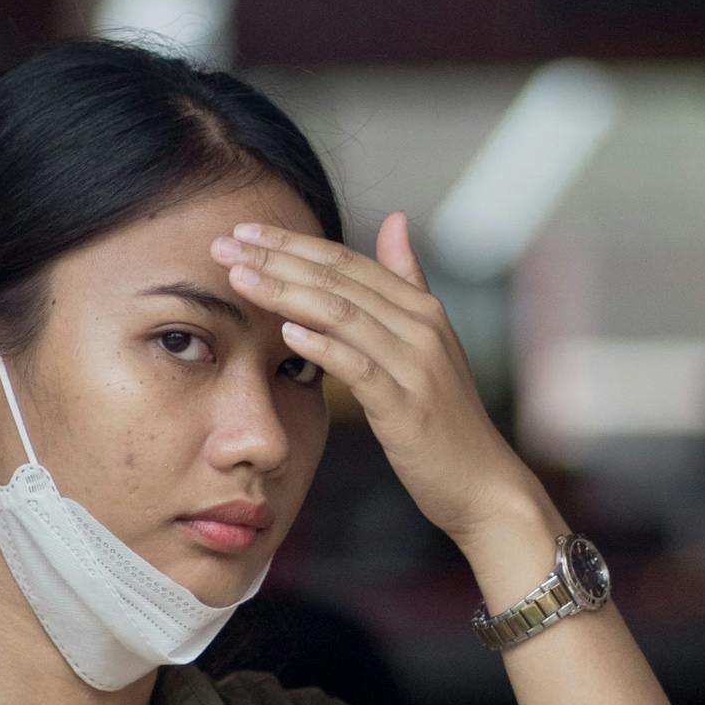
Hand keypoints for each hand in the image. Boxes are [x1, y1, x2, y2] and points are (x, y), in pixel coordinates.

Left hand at [211, 213, 539, 547]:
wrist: (481, 483)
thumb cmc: (446, 418)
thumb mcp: (428, 343)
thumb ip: (407, 282)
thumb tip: (394, 221)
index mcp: (422, 309)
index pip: (347, 261)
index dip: (294, 242)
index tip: (245, 230)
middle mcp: (422, 327)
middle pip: (338, 279)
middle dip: (277, 257)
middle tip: (223, 243)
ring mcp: (416, 366)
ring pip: (343, 314)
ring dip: (285, 292)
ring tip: (239, 277)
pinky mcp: (407, 407)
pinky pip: (359, 368)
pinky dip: (323, 346)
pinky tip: (286, 332)